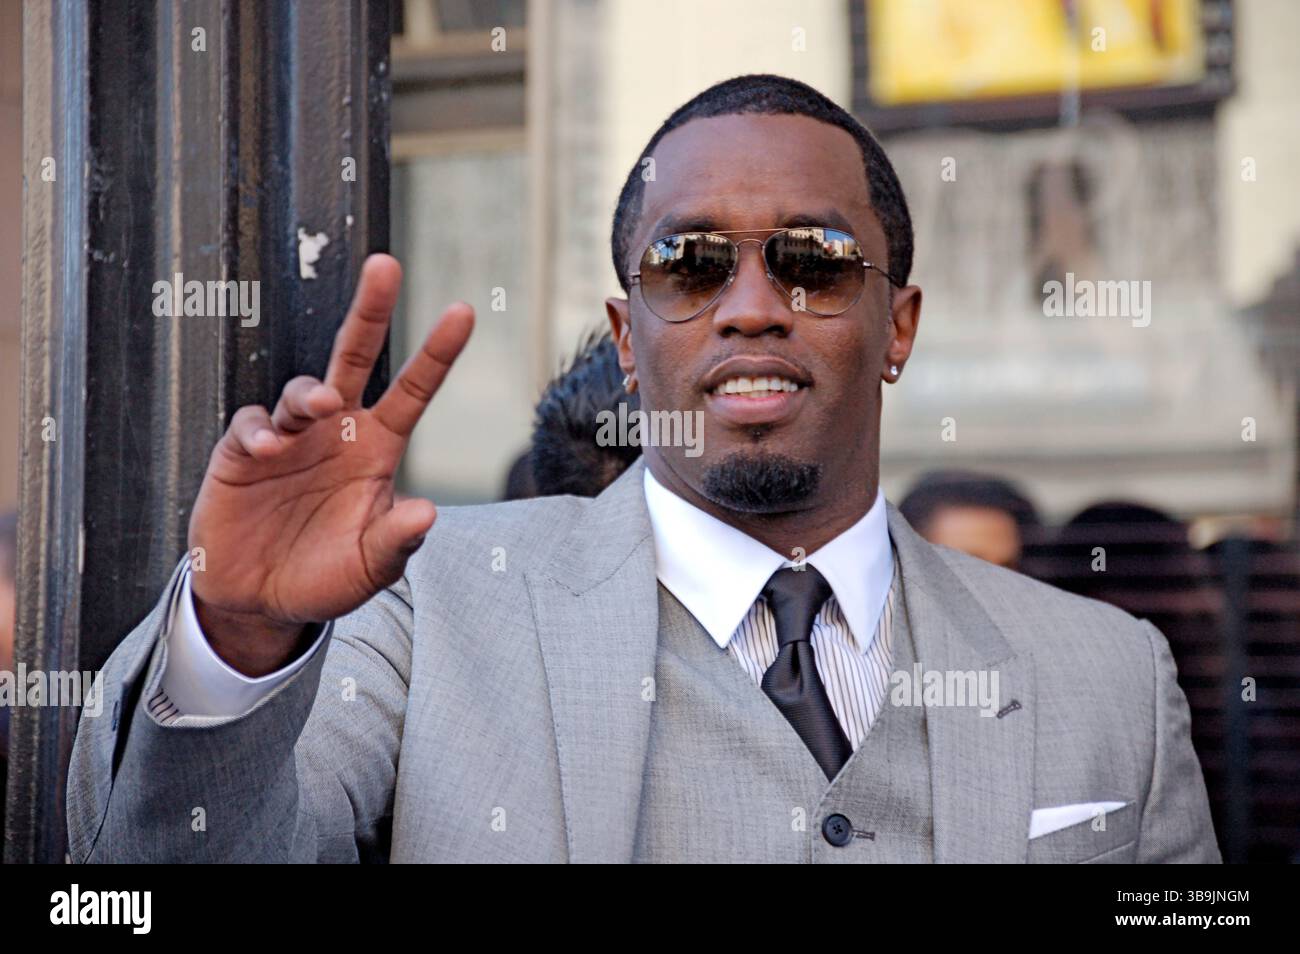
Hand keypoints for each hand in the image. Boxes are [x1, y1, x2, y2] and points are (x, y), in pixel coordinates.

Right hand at [187, 254, 472, 674]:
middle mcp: (338, 431)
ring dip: (312, 392)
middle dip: (370, 310)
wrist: (262, 601)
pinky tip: (268, 448)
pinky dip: (260, 430)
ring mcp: (291, 437)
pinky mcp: (243, 453)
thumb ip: (396, 541)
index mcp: (377, 447)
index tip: (464, 312)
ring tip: (321, 407)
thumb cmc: (326, 576)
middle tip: (386, 265)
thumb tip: (426, 513)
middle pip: (355, 356)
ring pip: (304, 389)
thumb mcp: (372, 566)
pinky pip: (252, 424)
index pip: (413, 390)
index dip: (437, 354)